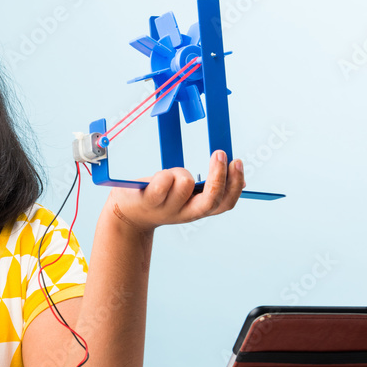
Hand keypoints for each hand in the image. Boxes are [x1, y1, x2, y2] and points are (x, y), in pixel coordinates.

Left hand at [105, 151, 244, 232]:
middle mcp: (186, 213)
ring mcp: (168, 209)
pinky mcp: (149, 201)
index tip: (237, 161)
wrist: (128, 213)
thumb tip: (238, 177)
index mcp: (198, 209)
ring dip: (179, 172)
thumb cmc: (161, 197)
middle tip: (219, 153)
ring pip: (184, 183)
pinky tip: (158, 177)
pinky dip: (163, 175)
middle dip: (218, 176)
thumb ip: (206, 189)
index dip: (235, 184)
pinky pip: (162, 184)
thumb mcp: (187, 195)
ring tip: (169, 175)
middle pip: (211, 200)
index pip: (225, 204)